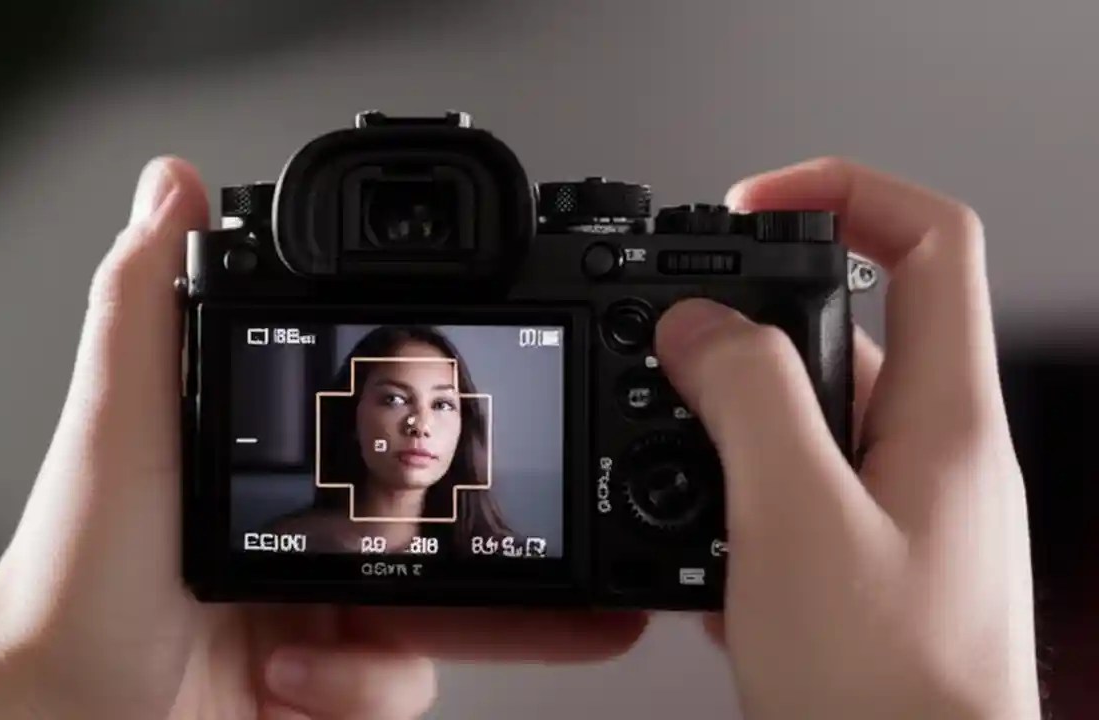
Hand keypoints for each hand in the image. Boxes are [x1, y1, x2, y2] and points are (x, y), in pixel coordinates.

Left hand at [0, 157, 645, 719]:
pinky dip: (363, 690)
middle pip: (440, 530)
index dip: (448, 429)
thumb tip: (173, 186)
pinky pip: (401, 689)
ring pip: (448, 616)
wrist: (65, 713)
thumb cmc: (77, 574)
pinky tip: (291, 683)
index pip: (381, 437)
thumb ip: (146, 304)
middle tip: (567, 530)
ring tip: (526, 621)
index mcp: (273, 470)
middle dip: (510, 536)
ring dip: (480, 627)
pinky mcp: (328, 690)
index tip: (501, 419)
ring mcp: (321, 620)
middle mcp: (305, 541)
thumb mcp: (121, 424)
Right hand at [667, 158, 1038, 718]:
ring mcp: (899, 509)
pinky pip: (791, 495)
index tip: (749, 206)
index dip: (842, 192)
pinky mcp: (863, 561)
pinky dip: (738, 510)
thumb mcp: (795, 519)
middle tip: (677, 375)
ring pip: (801, 425)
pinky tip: (714, 568)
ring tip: (690, 500)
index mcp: (945, 419)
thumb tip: (699, 326)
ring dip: (729, 444)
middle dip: (745, 344)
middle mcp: (931, 453)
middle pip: (840, 331)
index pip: (928, 241)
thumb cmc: (886, 694)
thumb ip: (749, 399)